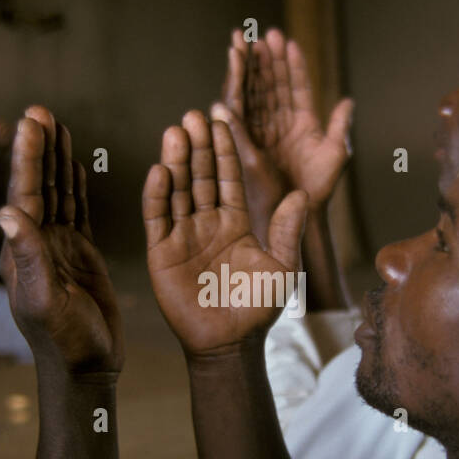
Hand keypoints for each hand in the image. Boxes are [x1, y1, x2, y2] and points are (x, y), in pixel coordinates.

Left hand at [0, 106, 123, 373]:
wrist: (86, 367)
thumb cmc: (63, 340)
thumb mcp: (43, 299)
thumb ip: (29, 255)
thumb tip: (6, 211)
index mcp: (23, 250)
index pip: (26, 194)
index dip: (28, 157)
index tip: (31, 122)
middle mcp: (37, 243)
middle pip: (40, 185)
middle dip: (40, 147)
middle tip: (41, 110)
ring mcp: (58, 248)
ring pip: (58, 193)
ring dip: (57, 159)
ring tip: (57, 125)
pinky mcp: (79, 255)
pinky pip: (77, 211)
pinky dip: (76, 185)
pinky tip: (75, 165)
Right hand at [143, 109, 307, 354]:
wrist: (230, 343)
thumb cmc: (258, 308)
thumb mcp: (282, 267)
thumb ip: (288, 231)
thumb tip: (301, 195)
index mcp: (236, 222)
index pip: (228, 178)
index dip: (224, 150)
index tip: (221, 119)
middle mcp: (207, 223)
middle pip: (200, 176)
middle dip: (197, 146)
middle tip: (193, 115)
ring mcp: (183, 236)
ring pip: (178, 191)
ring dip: (176, 161)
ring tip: (176, 131)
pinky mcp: (162, 252)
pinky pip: (158, 218)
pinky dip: (157, 194)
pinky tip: (159, 170)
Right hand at [212, 27, 353, 218]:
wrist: (302, 213)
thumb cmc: (319, 188)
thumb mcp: (336, 152)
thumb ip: (339, 125)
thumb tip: (348, 100)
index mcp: (300, 122)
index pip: (295, 86)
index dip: (292, 64)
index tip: (287, 40)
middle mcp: (278, 124)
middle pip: (270, 83)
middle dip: (266, 59)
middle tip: (263, 34)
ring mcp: (262, 131)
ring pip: (254, 92)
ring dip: (248, 68)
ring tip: (244, 42)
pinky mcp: (245, 141)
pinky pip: (238, 111)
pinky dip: (235, 90)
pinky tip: (233, 70)